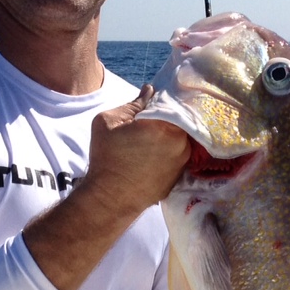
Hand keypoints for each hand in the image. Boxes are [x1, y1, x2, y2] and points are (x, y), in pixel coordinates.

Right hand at [78, 85, 190, 216]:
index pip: (172, 101)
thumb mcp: (108, 121)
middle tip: (150, 121)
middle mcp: (180, 142)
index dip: (163, 98)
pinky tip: (153, 155)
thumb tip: (150, 91)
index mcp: (164, 125)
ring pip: (180, 137)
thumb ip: (133, 104)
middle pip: (179, 120)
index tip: (155, 99)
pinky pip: (178, 155)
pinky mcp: (180, 175)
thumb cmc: (106, 158)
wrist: (110, 198)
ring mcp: (183, 161)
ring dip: (169, 134)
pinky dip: (169, 151)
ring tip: (150, 140)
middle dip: (167, 117)